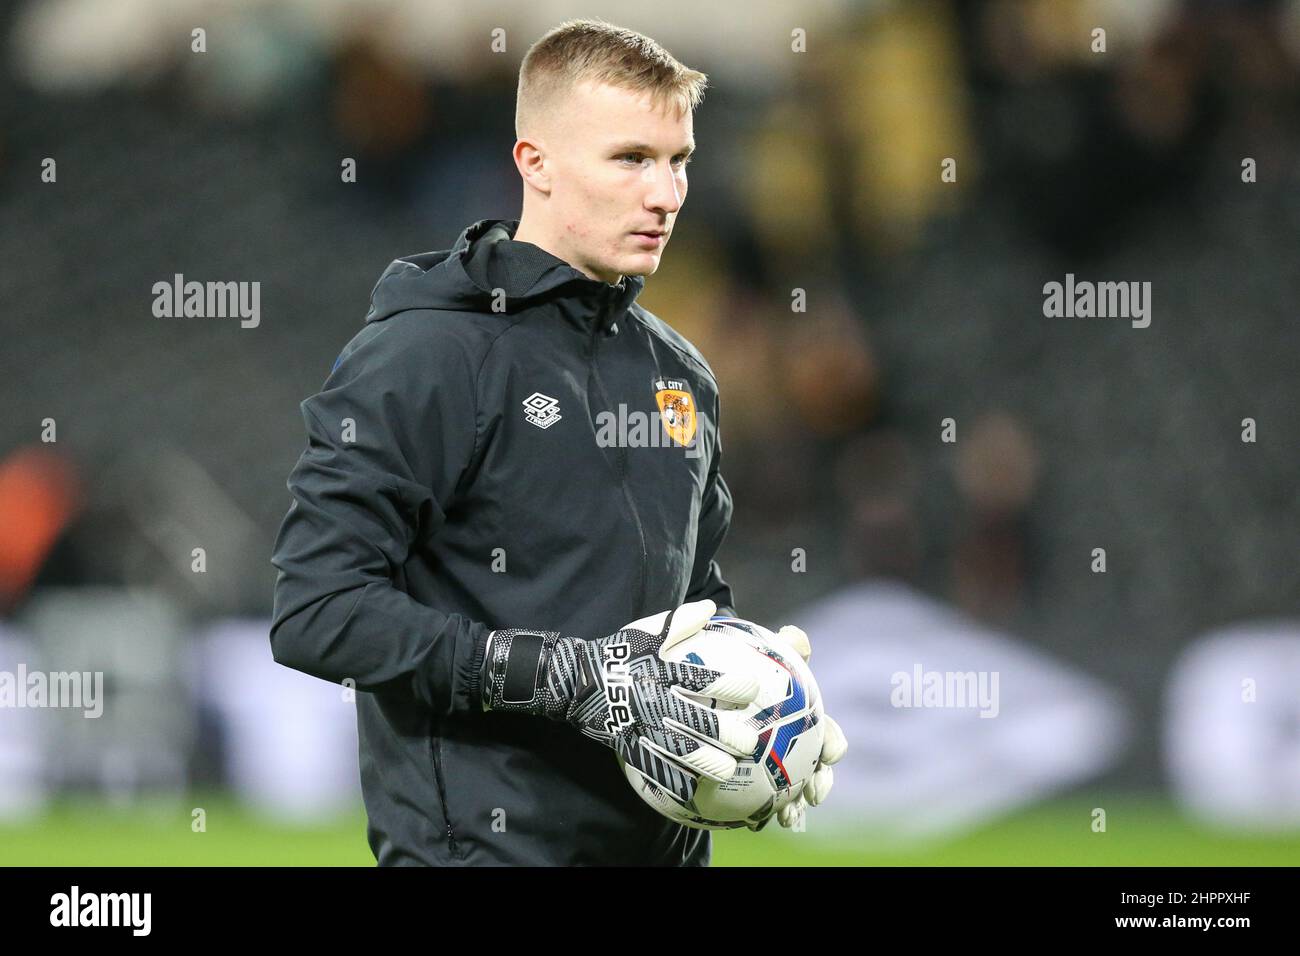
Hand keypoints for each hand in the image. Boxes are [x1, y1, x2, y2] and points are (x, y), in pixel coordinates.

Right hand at [479, 599, 760, 804]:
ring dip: (704, 760)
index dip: (727, 685)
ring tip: (729, 771)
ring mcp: (638, 725)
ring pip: (675, 748)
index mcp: (659, 671)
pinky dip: (670, 778)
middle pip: (693, 719)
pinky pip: (650, 765)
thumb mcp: (643, 632)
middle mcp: (652, 700)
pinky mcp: (626, 744)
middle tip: (749, 742)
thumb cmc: (615, 654)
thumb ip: (678, 622)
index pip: (699, 679)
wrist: (573, 679)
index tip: (752, 689)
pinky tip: (692, 790)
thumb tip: (710, 606)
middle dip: (723, 732)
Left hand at [747, 624, 846, 831]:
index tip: (829, 756)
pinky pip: (771, 797)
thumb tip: (798, 639)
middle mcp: (800, 738)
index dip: (832, 745)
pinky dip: (771, 809)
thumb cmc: (746, 663)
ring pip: (799, 785)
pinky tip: (763, 821)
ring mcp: (783, 758)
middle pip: (820, 765)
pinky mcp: (762, 773)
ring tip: (789, 816)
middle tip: (813, 792)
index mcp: (805, 714)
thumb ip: (784, 644)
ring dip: (798, 802)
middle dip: (821, 783)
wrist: (718, 678)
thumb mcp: (761, 650)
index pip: (827, 732)